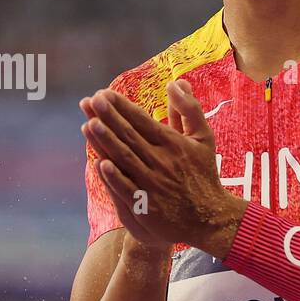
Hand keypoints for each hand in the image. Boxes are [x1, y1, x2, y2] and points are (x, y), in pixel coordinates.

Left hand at [80, 80, 246, 256]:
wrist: (210, 218)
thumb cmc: (203, 174)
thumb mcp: (203, 138)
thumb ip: (189, 109)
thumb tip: (176, 82)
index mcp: (173, 143)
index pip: (142, 120)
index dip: (122, 107)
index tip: (104, 93)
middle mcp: (161, 161)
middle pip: (130, 136)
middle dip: (109, 117)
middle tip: (92, 100)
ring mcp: (153, 185)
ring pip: (125, 160)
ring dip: (106, 142)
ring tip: (90, 124)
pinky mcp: (146, 207)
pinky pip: (127, 190)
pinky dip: (114, 177)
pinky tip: (99, 163)